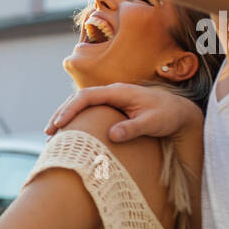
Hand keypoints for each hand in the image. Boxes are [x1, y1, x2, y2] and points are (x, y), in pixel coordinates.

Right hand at [45, 84, 203, 141]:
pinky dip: (76, 120)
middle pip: (78, 99)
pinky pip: (88, 111)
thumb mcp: (153, 123)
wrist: (179, 111)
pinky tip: (69, 134)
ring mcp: (111, 100)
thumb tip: (112, 135)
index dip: (70, 109)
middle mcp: (112, 93)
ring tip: (52, 136)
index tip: (59, 124)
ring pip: (81, 104)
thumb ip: (133, 128)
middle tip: (48, 134)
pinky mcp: (112, 108)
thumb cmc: (167, 116)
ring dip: (65, 117)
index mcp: (119, 92)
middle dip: (61, 114)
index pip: (87, 96)